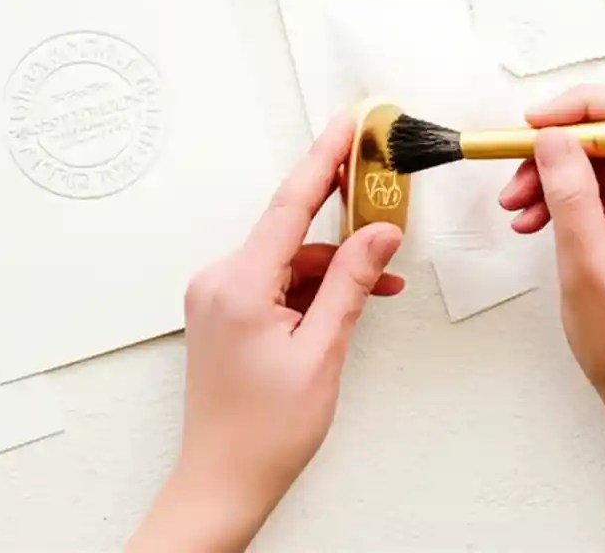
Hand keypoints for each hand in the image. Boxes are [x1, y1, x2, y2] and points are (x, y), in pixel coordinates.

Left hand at [128, 115, 404, 552]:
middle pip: (293, 231)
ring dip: (335, 268)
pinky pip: (279, 281)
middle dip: (344, 222)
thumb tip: (380, 233)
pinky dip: (314, 288)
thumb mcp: (322, 351)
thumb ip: (352, 283)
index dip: (324, 158)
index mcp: (238, 284)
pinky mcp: (227, 310)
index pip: (290, 204)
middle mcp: (219, 280)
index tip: (347, 124)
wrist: (223, 480)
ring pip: (290, 260)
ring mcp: (220, 295)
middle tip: (384, 193)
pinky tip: (350, 300)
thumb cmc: (264, 431)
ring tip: (380, 282)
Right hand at [498, 85, 604, 415]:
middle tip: (512, 178)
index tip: (536, 124)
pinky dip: (579, 202)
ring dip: (562, 181)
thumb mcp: (585, 265)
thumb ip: (570, 192)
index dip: (584, 107)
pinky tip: (541, 222)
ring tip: (518, 211)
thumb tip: (553, 136)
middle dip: (562, 154)